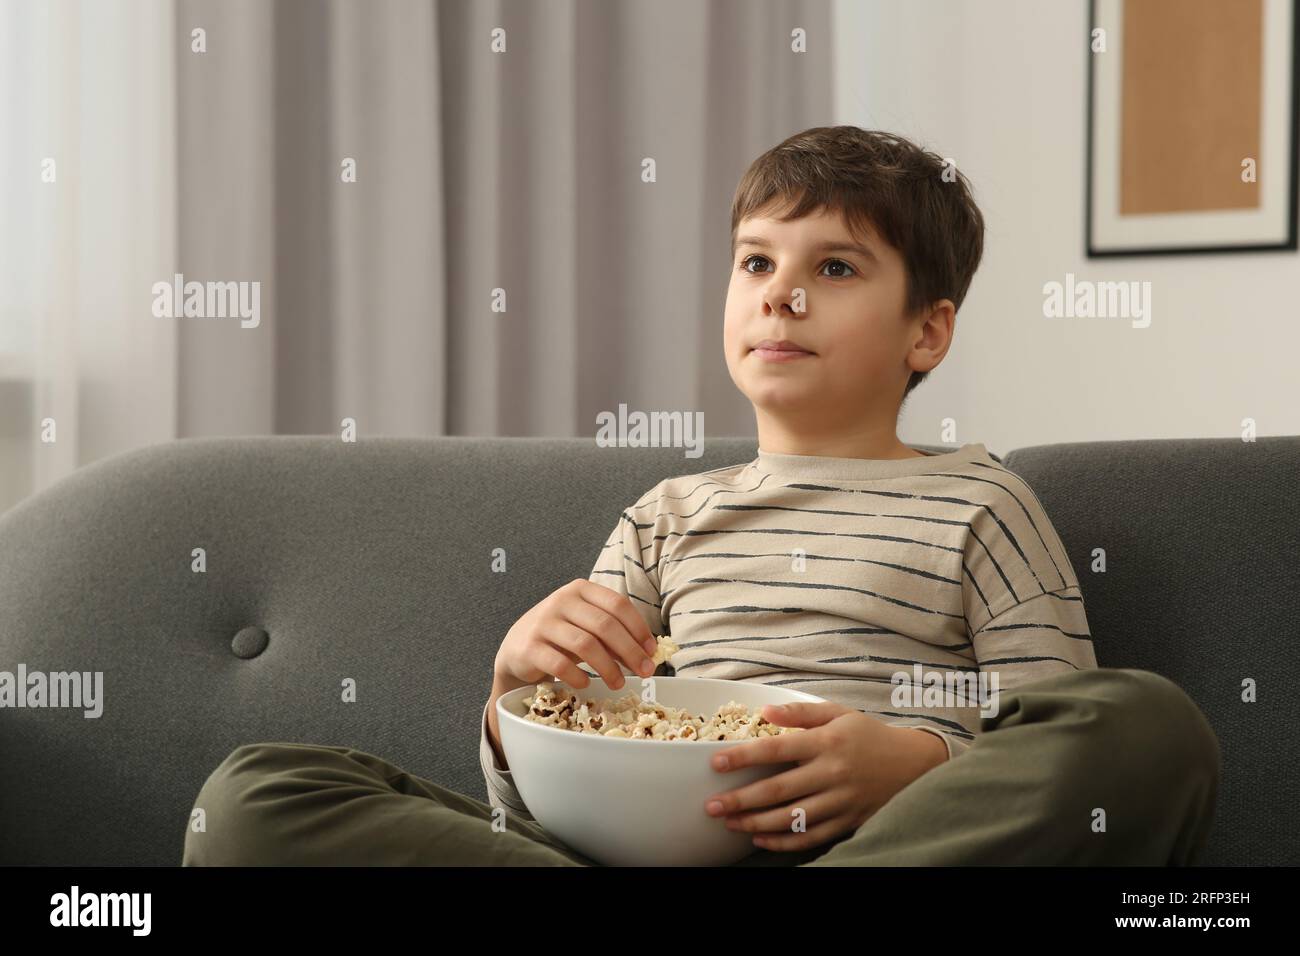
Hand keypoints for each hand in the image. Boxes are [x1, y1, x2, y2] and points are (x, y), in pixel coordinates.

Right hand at [493, 579, 658, 691]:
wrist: (517, 648)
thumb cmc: (561, 637)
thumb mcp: (587, 629)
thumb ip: (614, 636)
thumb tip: (647, 655)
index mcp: (581, 590)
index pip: (618, 604)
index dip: (639, 629)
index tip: (651, 651)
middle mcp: (561, 601)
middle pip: (605, 625)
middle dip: (630, 651)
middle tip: (645, 672)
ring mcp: (544, 622)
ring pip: (585, 645)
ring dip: (608, 668)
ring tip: (618, 683)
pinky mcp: (530, 647)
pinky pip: (560, 664)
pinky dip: (578, 676)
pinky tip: (587, 683)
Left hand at [703, 701, 946, 851]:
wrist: (913, 764)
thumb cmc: (868, 735)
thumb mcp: (838, 713)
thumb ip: (800, 712)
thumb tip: (764, 711)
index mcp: (827, 741)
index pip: (777, 749)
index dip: (744, 757)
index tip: (716, 762)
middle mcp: (833, 772)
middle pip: (779, 790)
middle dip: (741, 799)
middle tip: (712, 805)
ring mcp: (841, 801)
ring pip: (792, 818)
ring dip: (756, 823)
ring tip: (729, 822)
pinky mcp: (848, 821)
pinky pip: (811, 837)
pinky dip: (784, 841)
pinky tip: (760, 837)